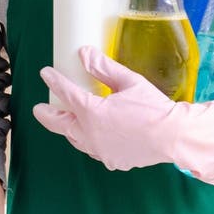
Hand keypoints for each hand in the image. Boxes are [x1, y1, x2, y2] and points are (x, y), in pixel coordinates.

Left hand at [33, 46, 213, 188]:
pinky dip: (87, 139)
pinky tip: (92, 134)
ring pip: (75, 138)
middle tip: (39, 108)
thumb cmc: (154, 108)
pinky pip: (92, 148)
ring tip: (66, 119)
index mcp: (93, 112)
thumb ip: (104, 68)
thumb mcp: (129, 82)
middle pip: (60, 123)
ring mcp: (99, 150)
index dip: (54, 81)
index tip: (46, 73)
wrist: (174, 138)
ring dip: (68, 127)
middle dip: (47, 114)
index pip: (66, 93)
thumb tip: (84, 53)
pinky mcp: (111, 160)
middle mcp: (90, 134)